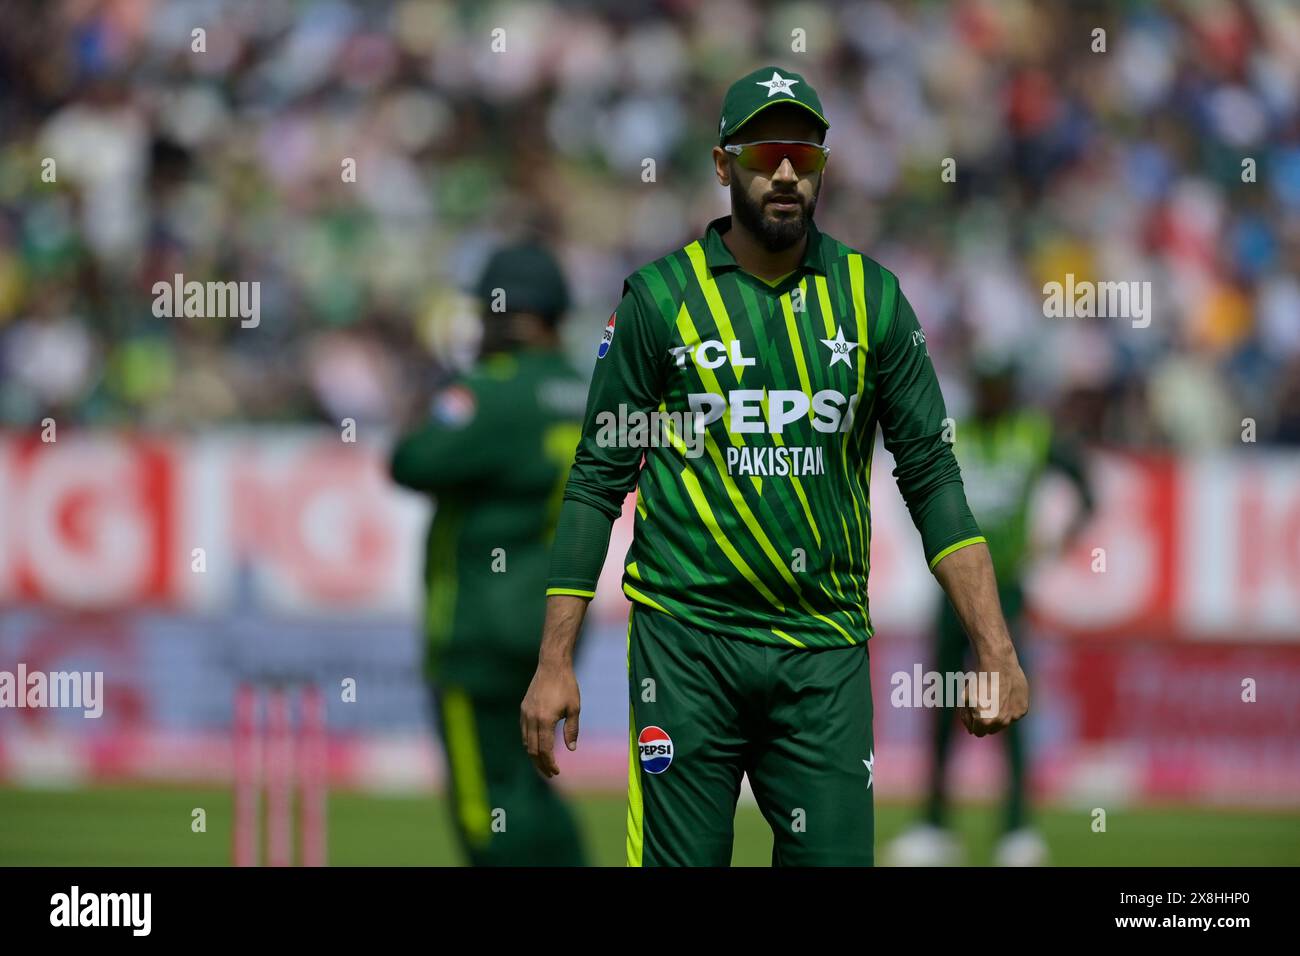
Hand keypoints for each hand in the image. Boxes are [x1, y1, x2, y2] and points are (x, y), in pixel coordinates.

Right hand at [520, 660, 580, 777]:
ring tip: (544, 763)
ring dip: (534, 755)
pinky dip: (530, 743)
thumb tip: (571, 749)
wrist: (552, 665)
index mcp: (545, 720)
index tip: (557, 772)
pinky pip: (524, 731)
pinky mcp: (523, 709)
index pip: (544, 749)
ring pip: (526, 742)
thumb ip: (571, 730)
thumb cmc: (567, 686)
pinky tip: (538, 747)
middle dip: (541, 764)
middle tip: (551, 773)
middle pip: (532, 750)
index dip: (550, 763)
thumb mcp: (574, 708)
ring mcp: (525, 713)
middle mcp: (531, 718)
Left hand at [959, 648, 1028, 737]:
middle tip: (983, 704)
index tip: (972, 712)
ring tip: (994, 697)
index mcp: (985, 721)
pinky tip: (1005, 694)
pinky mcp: (1023, 709)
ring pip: (1003, 723)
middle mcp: (1001, 722)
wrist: (998, 664)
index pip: (978, 732)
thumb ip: (967, 717)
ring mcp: (1014, 716)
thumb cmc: (978, 680)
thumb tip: (971, 729)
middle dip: (985, 720)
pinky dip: (1009, 708)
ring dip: (998, 715)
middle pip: (991, 730)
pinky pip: (1014, 714)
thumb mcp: (965, 699)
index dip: (973, 723)